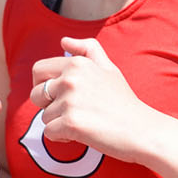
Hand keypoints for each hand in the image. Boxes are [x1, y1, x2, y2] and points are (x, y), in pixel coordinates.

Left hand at [30, 37, 160, 162]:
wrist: (141, 129)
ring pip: (44, 116)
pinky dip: (62, 137)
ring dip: (59, 123)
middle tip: (71, 111)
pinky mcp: (70, 123)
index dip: (44, 85)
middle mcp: (70, 79)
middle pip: (36, 94)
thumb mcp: (109, 68)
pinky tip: (82, 134)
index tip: (58, 95)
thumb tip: (64, 40)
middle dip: (47, 105)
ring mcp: (69, 101)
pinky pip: (49, 132)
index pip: (39, 70)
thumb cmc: (124, 100)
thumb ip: (88, 49)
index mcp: (76, 63)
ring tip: (84, 122)